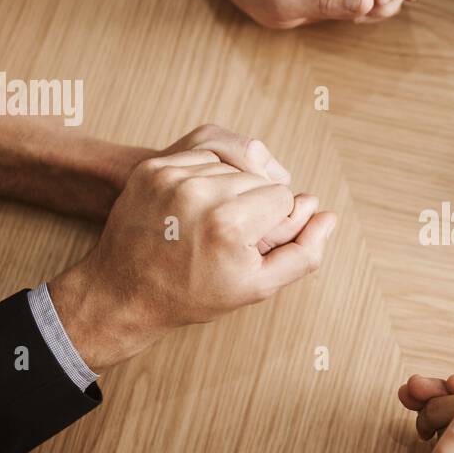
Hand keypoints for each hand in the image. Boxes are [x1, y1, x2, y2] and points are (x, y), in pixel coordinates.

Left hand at [48, 125, 335, 369]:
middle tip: (227, 238)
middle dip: (253, 205)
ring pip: (233, 165)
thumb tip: (329, 217)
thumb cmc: (194, 294)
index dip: (273, 224)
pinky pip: (202, 159)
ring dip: (230, 188)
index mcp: (229, 224)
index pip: (283, 199)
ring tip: (211, 222)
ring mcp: (171, 175)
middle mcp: (199, 192)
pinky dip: (205, 178)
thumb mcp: (257, 286)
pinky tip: (195, 207)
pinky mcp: (152, 166)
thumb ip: (303, 253)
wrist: (124, 292)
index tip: (248, 246)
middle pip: (259, 179)